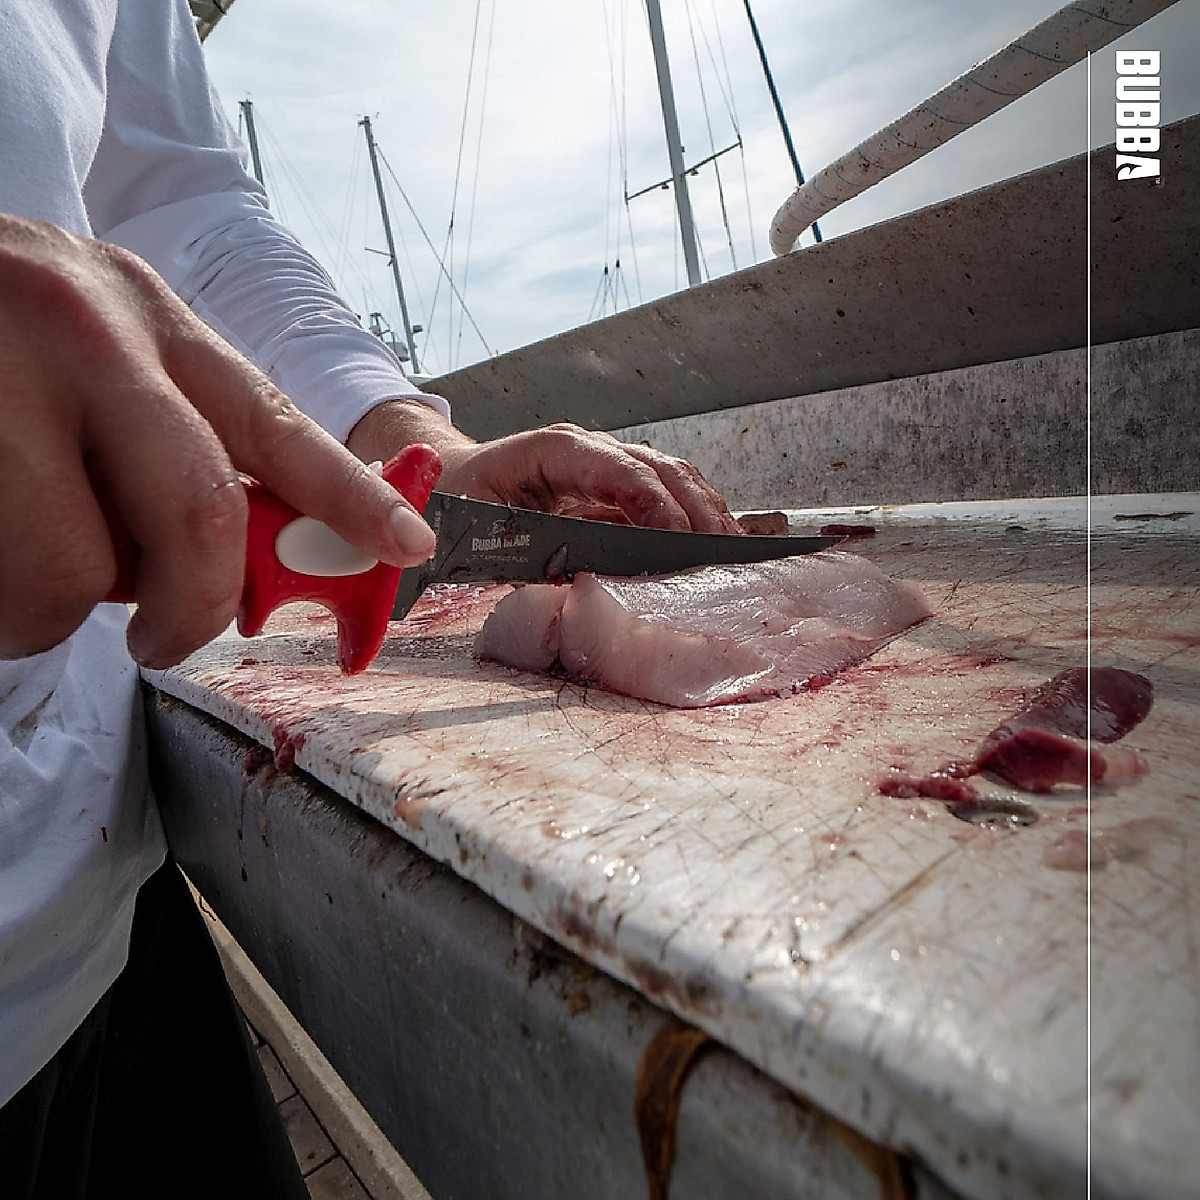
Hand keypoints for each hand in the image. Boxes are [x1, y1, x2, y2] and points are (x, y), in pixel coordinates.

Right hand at [0, 213, 434, 667]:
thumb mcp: (102, 349)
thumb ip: (176, 435)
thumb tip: (241, 567)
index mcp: (143, 314)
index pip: (275, 419)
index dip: (350, 498)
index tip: (406, 549)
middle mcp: (76, 331)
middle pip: (196, 513)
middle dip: (195, 608)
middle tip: (166, 639)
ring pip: (69, 574)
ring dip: (56, 613)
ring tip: (26, 567)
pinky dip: (0, 603)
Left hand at [348, 403, 741, 534]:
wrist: (456, 479)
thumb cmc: (463, 501)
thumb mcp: (474, 527)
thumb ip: (511, 551)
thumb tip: (557, 585)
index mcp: (554, 450)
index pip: (617, 468)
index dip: (651, 501)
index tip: (678, 538)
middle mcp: (590, 451)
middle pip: (660, 467)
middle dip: (696, 507)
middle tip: (725, 550)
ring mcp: (609, 466)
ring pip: (673, 477)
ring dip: (707, 511)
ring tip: (736, 551)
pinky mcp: (617, 490)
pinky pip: (666, 496)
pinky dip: (696, 518)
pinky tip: (718, 546)